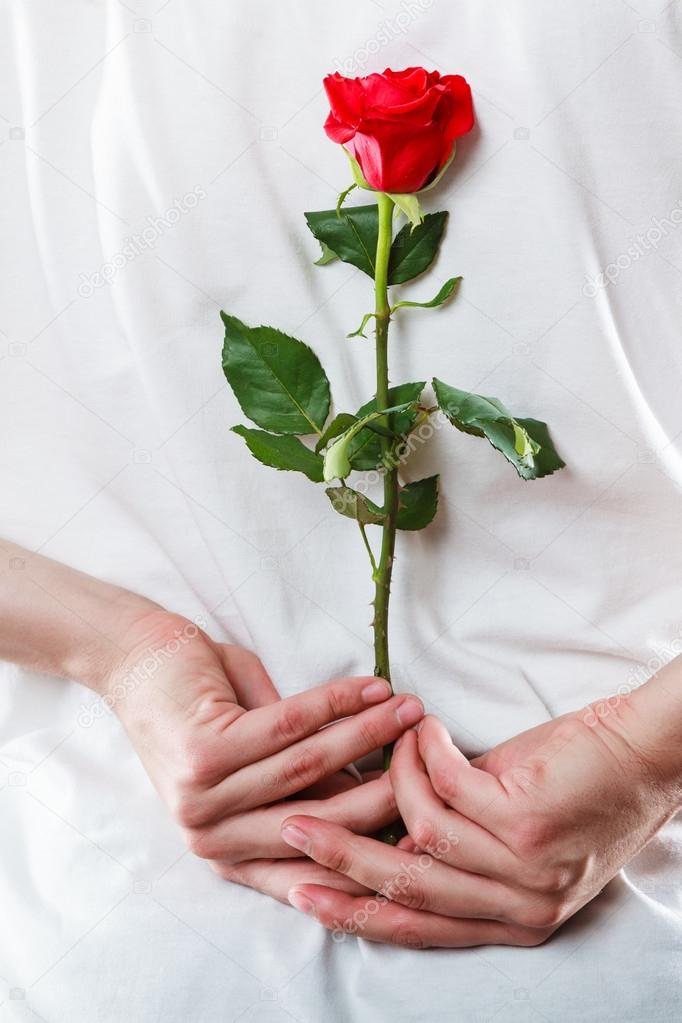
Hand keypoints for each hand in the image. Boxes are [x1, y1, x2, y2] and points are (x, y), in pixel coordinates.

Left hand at [109, 609, 422, 888]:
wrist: (132, 660)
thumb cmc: (198, 707)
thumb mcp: (254, 760)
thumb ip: (302, 783)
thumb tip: (372, 791)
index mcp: (225, 849)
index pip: (314, 860)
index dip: (372, 840)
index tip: (425, 819)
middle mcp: (211, 837)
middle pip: (322, 820)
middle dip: (386, 787)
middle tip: (431, 756)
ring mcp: (204, 799)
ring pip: (311, 768)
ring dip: (369, 734)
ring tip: (410, 709)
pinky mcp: (204, 754)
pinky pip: (290, 727)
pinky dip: (338, 704)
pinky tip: (372, 687)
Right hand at [278, 701, 680, 946]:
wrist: (643, 752)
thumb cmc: (576, 784)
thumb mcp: (509, 835)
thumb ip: (453, 847)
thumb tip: (389, 840)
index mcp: (514, 919)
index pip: (418, 927)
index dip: (355, 911)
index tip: (303, 891)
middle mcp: (520, 906)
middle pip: (407, 890)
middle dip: (341, 860)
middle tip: (292, 829)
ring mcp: (524, 866)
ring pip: (420, 833)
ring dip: (388, 783)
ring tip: (382, 746)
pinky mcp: (525, 819)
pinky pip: (446, 784)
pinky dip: (424, 753)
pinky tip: (425, 730)